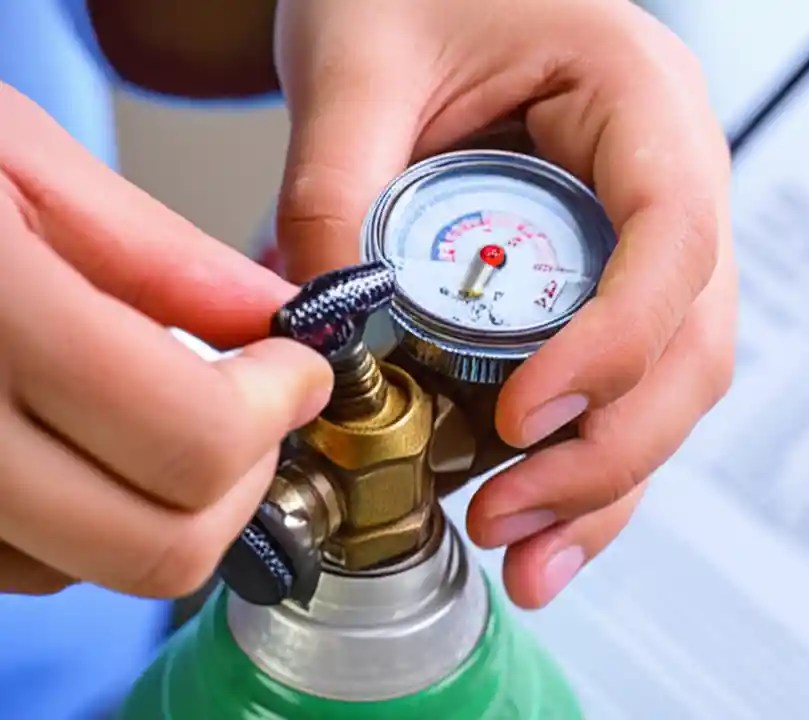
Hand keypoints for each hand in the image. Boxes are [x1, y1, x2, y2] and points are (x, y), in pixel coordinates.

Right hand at [0, 84, 331, 597]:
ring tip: (161, 410)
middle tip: (252, 405)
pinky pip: (21, 568)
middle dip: (241, 478)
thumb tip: (274, 313)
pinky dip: (85, 521)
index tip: (296, 365)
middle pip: (159, 543)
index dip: (278, 406)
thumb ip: (154, 250)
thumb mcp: (10, 151)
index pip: (193, 436)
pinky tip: (80, 438)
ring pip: (95, 568)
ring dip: (167, 505)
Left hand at [274, 0, 735, 607]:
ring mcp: (655, 236)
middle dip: (608, 450)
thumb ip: (335, 186)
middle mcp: (677, 175)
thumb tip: (321, 335)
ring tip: (526, 554)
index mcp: (643, 98)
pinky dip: (589, 458)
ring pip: (673, 382)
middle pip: (690, 341)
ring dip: (606, 479)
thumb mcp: (358, 59)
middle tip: (509, 517)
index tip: (524, 416)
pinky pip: (629, 381)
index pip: (671, 241)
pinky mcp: (617, 280)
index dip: (613, 344)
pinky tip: (539, 519)